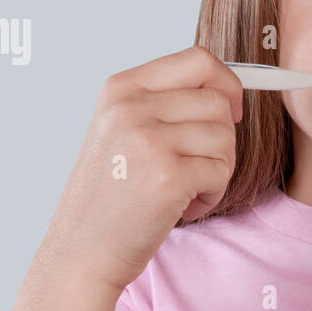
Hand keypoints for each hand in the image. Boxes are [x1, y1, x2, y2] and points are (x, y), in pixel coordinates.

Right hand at [45, 46, 243, 292]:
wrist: (82, 251)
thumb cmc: (110, 195)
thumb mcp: (122, 131)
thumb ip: (165, 103)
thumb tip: (229, 90)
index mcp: (121, 89)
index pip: (198, 59)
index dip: (227, 84)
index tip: (229, 112)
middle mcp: (131, 108)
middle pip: (218, 102)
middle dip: (222, 139)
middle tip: (197, 167)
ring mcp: (148, 141)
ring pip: (225, 138)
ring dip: (217, 169)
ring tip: (185, 190)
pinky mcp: (168, 177)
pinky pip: (221, 172)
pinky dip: (213, 194)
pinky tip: (184, 207)